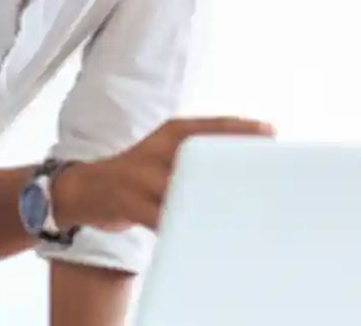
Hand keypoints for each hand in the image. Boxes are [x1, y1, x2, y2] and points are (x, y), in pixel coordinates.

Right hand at [52, 117, 273, 231]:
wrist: (88, 189)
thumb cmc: (140, 173)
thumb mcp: (168, 152)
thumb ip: (200, 153)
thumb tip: (247, 160)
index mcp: (172, 132)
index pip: (213, 126)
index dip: (243, 129)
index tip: (272, 133)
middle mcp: (158, 147)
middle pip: (202, 157)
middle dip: (231, 169)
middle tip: (263, 179)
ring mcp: (142, 175)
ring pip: (185, 189)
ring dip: (211, 202)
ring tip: (242, 213)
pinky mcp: (130, 202)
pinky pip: (164, 217)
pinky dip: (185, 227)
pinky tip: (204, 235)